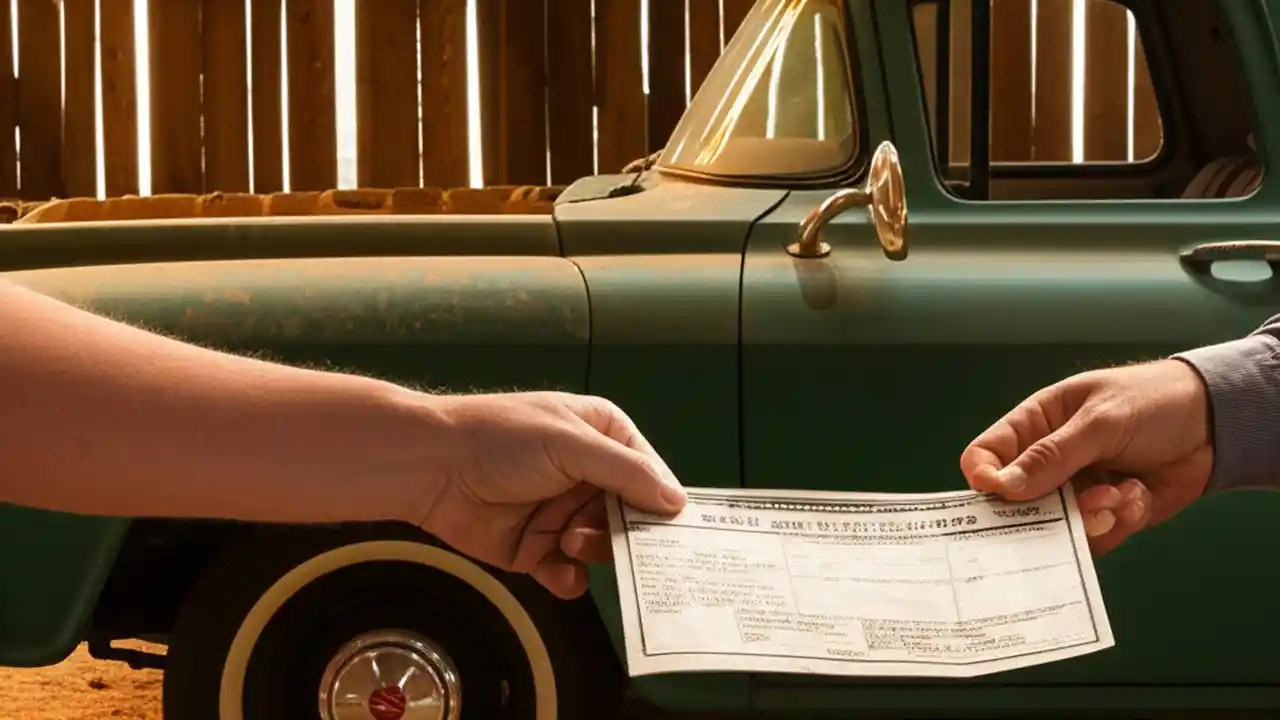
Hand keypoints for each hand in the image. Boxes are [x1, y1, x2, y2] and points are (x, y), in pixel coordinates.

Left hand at [421, 391, 685, 598]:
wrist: (430, 468)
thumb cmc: (503, 440)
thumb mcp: (571, 444)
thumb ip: (627, 474)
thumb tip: (678, 503)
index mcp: (603, 437)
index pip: (650, 474)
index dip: (663, 503)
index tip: (677, 534)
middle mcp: (588, 475)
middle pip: (631, 517)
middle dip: (627, 533)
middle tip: (619, 543)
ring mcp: (562, 514)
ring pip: (603, 547)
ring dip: (592, 550)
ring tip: (567, 541)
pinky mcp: (537, 550)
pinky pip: (569, 573)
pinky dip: (567, 577)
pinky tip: (557, 572)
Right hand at [959, 360, 1212, 554]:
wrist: (1217, 423)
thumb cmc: (1152, 401)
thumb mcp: (1100, 421)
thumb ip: (1052, 455)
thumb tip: (1003, 487)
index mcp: (1034, 426)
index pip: (986, 455)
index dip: (984, 477)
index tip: (998, 495)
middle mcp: (1048, 463)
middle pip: (1017, 502)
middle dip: (1046, 510)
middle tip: (1082, 502)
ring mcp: (1077, 492)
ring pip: (1057, 527)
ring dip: (1090, 517)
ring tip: (1121, 496)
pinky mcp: (1107, 516)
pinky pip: (1096, 537)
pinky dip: (1118, 522)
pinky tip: (1138, 495)